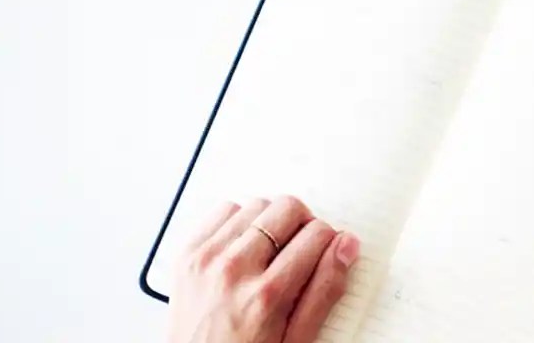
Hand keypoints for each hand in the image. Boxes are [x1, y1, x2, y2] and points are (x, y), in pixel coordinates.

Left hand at [167, 195, 360, 342]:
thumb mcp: (297, 339)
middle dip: (303, 224)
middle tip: (300, 248)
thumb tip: (345, 246)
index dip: (328, 240)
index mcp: (267, 296)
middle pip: (287, 208)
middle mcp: (235, 271)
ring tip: (270, 251)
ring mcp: (207, 259)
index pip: (317, 234)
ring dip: (271, 222)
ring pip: (257, 204)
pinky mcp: (188, 253)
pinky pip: (224, 210)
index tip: (325, 251)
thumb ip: (325, 291)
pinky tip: (245, 245)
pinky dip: (240, 220)